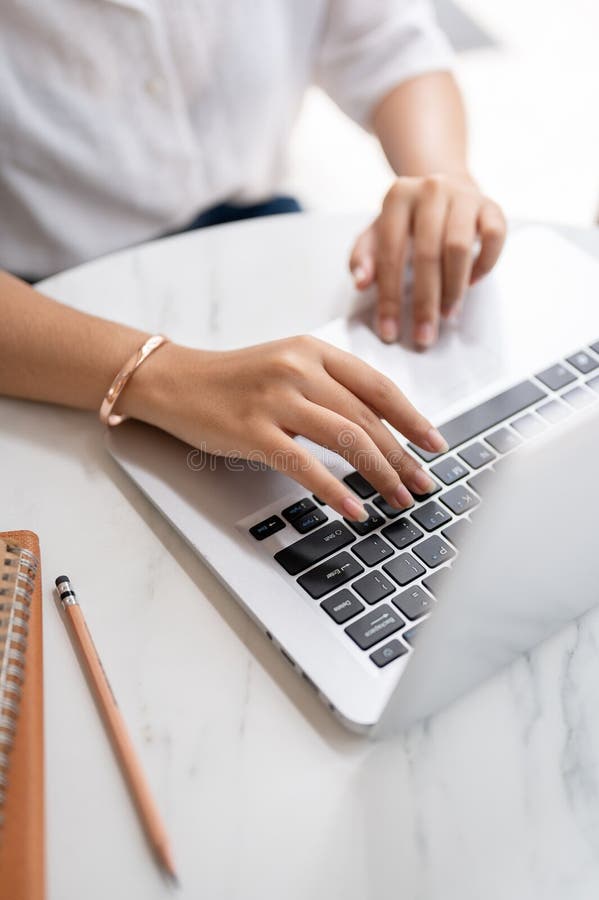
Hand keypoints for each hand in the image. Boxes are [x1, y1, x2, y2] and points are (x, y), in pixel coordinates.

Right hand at [126, 335, 447, 520]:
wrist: (176, 381)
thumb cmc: (236, 380)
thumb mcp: (288, 367)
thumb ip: (330, 387)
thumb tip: (380, 428)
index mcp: (314, 351)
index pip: (378, 386)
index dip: (413, 418)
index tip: (435, 444)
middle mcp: (300, 368)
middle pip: (368, 417)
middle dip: (403, 456)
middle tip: (422, 485)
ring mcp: (276, 399)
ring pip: (346, 438)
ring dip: (380, 474)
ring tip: (397, 500)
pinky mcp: (253, 430)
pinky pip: (305, 464)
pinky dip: (334, 489)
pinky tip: (353, 508)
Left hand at [349, 174, 505, 347]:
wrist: (445, 189)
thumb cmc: (408, 221)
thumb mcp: (377, 233)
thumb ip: (363, 257)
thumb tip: (361, 282)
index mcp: (398, 196)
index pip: (390, 254)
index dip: (389, 297)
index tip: (390, 331)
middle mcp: (431, 190)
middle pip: (427, 254)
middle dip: (424, 302)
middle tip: (424, 334)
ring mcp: (464, 196)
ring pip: (460, 248)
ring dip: (453, 288)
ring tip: (447, 314)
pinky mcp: (492, 206)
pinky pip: (494, 238)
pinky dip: (483, 265)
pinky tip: (471, 282)